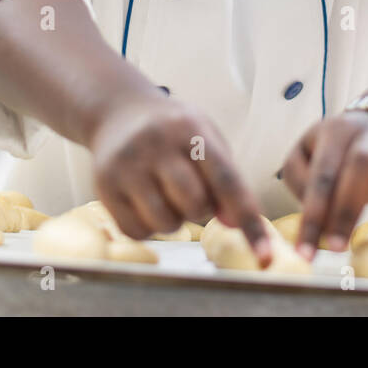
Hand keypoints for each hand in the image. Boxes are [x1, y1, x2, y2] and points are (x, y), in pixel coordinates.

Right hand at [87, 93, 271, 265]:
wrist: (118, 112)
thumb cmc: (173, 131)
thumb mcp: (206, 138)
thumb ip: (225, 179)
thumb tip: (234, 224)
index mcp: (191, 129)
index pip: (227, 181)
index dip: (248, 220)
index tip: (264, 255)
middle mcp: (156, 143)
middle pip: (194, 203)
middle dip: (200, 209)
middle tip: (191, 193)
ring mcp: (126, 164)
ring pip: (165, 222)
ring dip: (175, 220)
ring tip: (167, 195)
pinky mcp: (103, 185)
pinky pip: (136, 230)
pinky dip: (147, 227)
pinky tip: (145, 202)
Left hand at [279, 111, 367, 258]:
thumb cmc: (334, 153)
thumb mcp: (305, 157)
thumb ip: (301, 181)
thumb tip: (315, 212)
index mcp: (333, 132)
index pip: (322, 177)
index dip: (314, 216)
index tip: (307, 252)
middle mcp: (367, 131)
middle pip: (362, 162)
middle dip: (348, 209)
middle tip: (338, 247)